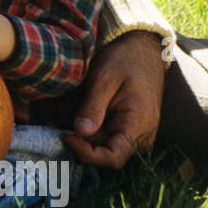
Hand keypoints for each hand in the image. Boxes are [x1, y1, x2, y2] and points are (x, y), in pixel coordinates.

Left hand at [64, 31, 164, 168]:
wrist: (142, 48)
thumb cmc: (124, 59)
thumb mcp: (104, 79)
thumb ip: (93, 107)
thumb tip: (80, 132)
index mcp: (139, 123)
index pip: (113, 158)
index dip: (88, 155)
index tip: (67, 137)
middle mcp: (143, 134)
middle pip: (108, 155)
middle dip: (85, 145)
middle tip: (65, 126)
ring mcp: (138, 132)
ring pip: (107, 147)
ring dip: (88, 138)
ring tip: (74, 115)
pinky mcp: (131, 127)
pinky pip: (110, 138)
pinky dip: (94, 131)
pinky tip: (83, 115)